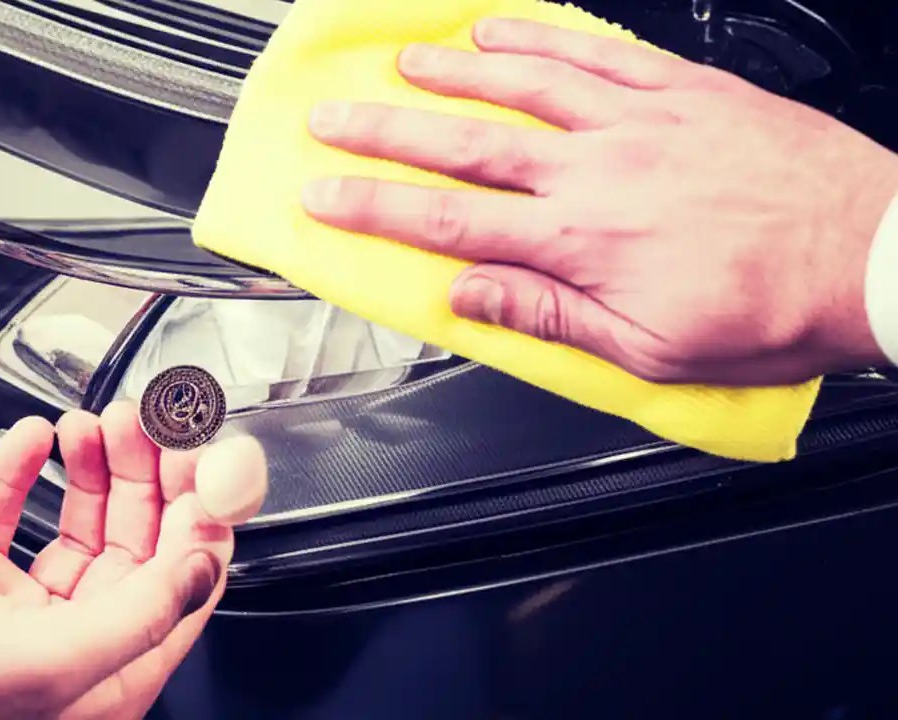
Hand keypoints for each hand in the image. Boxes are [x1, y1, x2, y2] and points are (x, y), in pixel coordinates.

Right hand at [0, 404, 266, 719]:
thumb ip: (135, 614)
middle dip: (144, 475)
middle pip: (133, 543)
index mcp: (100, 677)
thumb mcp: (44, 660)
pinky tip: (35, 437)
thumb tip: (200, 569)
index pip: (179, 589)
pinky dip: (20, 468)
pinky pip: (6, 508)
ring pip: (77, 519)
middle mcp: (65, 641)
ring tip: (94, 421)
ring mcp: (14, 605)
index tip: (204, 461)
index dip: (198, 520)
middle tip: (145, 423)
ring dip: (92, 466)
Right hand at [301, 18, 897, 385]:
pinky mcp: (681, 90)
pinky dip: (541, 36)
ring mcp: (639, 121)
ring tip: (403, 61)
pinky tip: (502, 28)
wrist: (871, 252)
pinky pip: (596, 51)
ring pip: (524, 85)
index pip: (452, 220)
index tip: (323, 195)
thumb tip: (471, 297)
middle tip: (332, 118)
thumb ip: (550, 315)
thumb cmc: (770, 308)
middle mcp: (599, 170)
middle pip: (467, 144)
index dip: (376, 207)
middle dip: (386, 131)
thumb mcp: (649, 349)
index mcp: (583, 242)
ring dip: (454, 72)